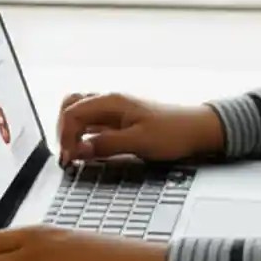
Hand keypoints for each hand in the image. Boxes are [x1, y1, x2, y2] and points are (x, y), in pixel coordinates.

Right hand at [57, 92, 224, 164]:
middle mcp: (109, 101)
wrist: (197, 129)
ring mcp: (114, 110)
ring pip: (80, 113)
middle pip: (70, 107)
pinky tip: (89, 150)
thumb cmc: (173, 133)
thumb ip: (106, 145)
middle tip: (67, 155)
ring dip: (72, 131)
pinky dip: (84, 134)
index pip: (72, 113)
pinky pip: (93, 122)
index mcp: (111, 101)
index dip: (65, 137)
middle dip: (63, 130)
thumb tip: (78, 150)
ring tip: (75, 154)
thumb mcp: (139, 142)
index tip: (68, 159)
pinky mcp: (119, 120)